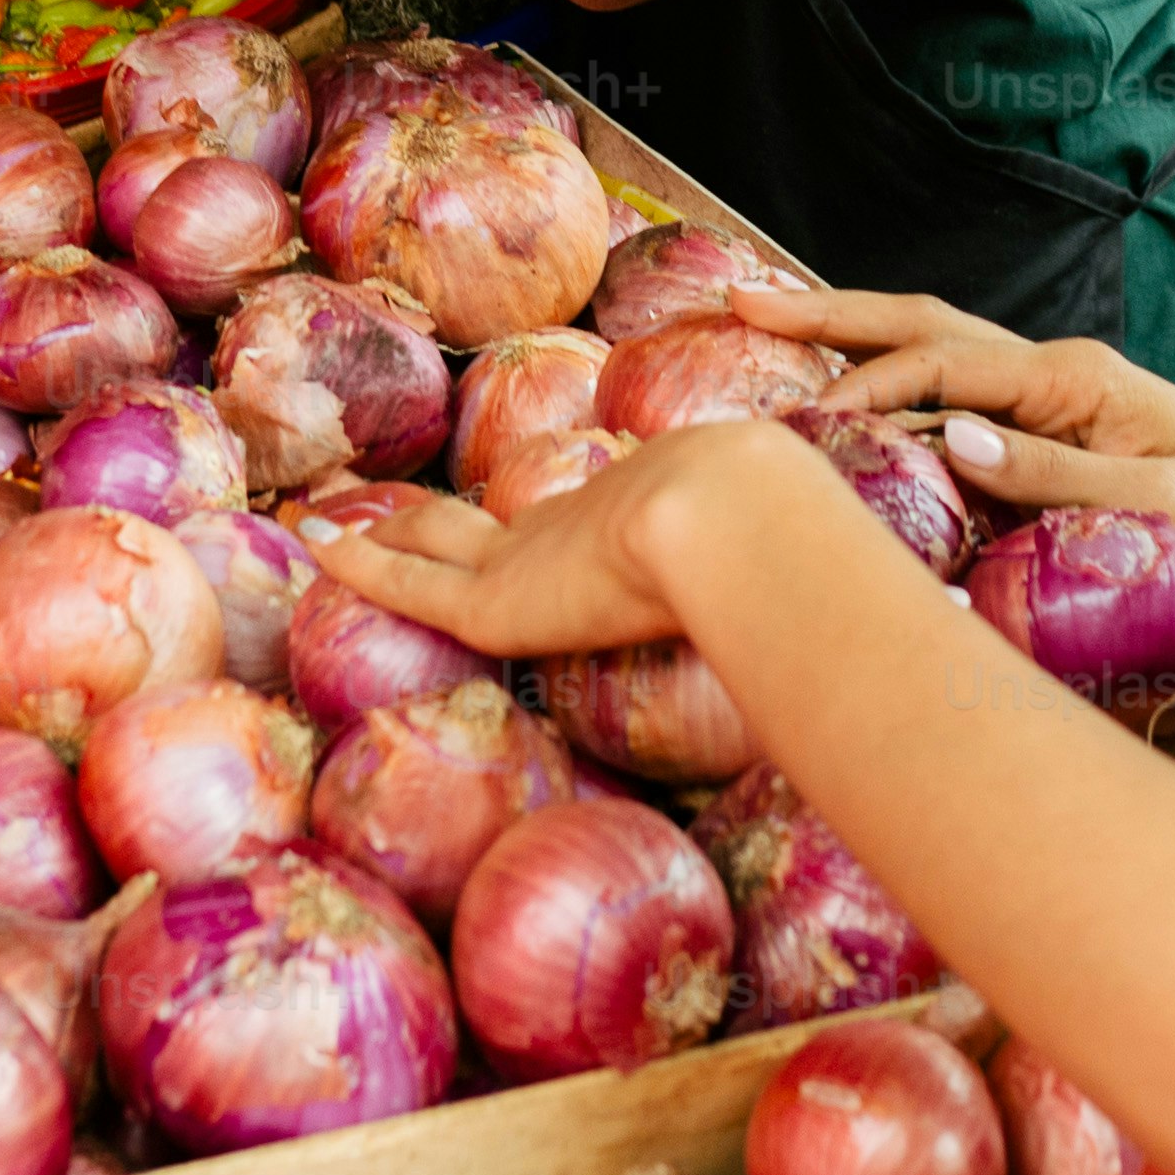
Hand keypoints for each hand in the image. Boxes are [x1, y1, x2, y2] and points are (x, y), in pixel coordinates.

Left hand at [307, 423, 805, 662]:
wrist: (738, 525)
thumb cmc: (773, 558)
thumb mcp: (779, 583)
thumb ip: (789, 612)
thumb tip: (860, 662)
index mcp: (626, 531)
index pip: (559, 530)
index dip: (523, 528)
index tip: (497, 523)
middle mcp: (564, 534)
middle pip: (479, 529)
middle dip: (431, 522)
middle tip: (389, 511)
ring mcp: (525, 560)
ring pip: (429, 545)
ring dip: (380, 534)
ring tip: (328, 524)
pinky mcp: (492, 599)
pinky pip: (405, 585)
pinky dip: (359, 568)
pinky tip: (314, 554)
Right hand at [737, 287, 1174, 601]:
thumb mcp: (1164, 509)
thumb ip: (1058, 481)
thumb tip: (953, 442)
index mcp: (1070, 378)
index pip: (939, 368)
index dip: (864, 391)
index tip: (799, 428)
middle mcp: (1052, 373)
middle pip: (920, 327)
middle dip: (829, 314)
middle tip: (739, 299)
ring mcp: (1052, 401)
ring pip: (933, 355)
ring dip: (855, 345)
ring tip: (769, 334)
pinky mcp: (1054, 439)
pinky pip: (957, 404)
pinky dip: (896, 398)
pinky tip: (856, 422)